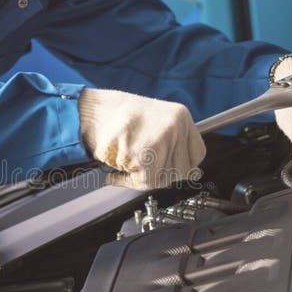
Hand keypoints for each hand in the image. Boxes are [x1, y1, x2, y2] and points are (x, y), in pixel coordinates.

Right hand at [78, 88, 205, 189]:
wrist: (95, 111)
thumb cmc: (124, 118)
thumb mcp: (160, 123)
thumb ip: (177, 146)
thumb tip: (192, 174)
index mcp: (181, 117)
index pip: (196, 156)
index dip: (182, 165)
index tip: (168, 165)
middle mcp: (173, 128)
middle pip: (179, 172)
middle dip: (160, 173)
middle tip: (142, 163)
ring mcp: (156, 141)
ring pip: (158, 179)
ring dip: (140, 175)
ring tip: (128, 157)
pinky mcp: (136, 154)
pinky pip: (137, 179)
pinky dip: (125, 177)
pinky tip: (118, 161)